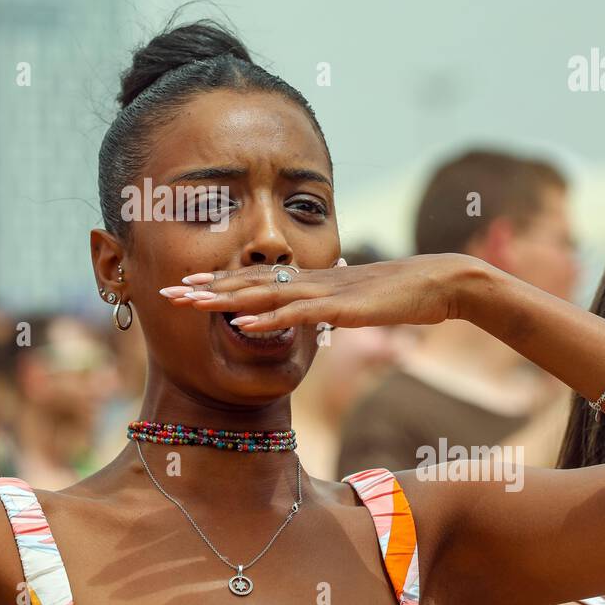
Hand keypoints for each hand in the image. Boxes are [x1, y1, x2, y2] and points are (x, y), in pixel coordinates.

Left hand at [158, 253, 490, 330]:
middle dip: (204, 289)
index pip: (253, 281)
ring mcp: (322, 293)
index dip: (217, 283)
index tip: (184, 286)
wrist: (439, 283)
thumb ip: (325, 308)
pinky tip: (242, 324)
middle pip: (246, 284)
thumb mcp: (352, 304)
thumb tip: (304, 315)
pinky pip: (296, 314)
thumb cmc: (398, 295)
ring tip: (188, 304)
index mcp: (308, 282)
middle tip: (165, 292)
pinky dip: (267, 318)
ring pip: (261, 295)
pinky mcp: (340, 307)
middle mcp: (307, 282)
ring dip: (222, 300)